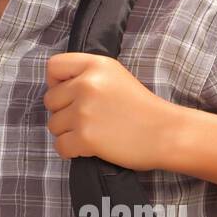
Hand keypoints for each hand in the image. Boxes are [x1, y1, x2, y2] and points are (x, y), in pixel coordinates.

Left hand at [42, 52, 183, 170]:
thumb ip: (86, 75)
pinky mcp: (85, 138)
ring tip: (93, 132)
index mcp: (95, 65)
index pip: (53, 67)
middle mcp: (86, 84)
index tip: (68, 94)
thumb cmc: (141, 108)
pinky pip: (60, 146)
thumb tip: (54, 86)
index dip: (56, 82)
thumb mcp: (115, 76)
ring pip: (53, 125)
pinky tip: (89, 148)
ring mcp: (84, 112)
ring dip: (68, 132)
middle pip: (50, 100)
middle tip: (88, 118)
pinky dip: (71, 151)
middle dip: (63, 112)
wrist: (166, 134)